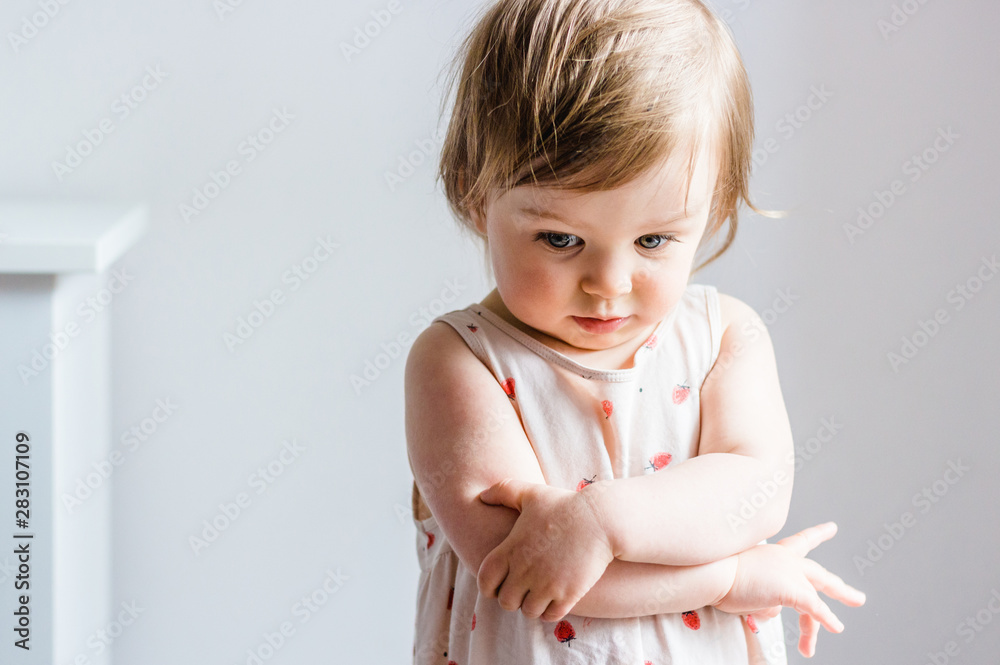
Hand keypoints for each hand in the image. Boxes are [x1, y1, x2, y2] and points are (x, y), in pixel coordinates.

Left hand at [477, 478, 614, 622]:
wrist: (602, 518)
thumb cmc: (564, 504)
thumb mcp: (531, 492)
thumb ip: (503, 491)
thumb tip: (482, 497)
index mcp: (511, 549)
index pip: (485, 581)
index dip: (488, 587)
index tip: (498, 584)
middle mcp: (525, 570)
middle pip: (506, 601)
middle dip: (512, 597)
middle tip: (522, 590)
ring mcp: (546, 584)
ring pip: (528, 611)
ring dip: (532, 605)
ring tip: (539, 594)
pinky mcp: (568, 594)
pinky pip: (550, 616)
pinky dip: (550, 611)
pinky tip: (555, 598)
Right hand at [713, 522, 866, 657]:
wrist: (712, 569)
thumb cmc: (716, 571)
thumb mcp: (743, 578)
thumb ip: (763, 592)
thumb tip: (773, 608)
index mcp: (774, 552)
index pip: (801, 541)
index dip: (818, 535)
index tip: (832, 528)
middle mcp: (786, 560)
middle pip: (819, 574)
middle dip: (839, 587)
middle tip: (856, 597)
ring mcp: (790, 574)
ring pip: (816, 599)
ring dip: (825, 619)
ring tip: (836, 629)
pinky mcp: (791, 590)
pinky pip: (815, 609)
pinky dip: (827, 619)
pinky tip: (836, 627)